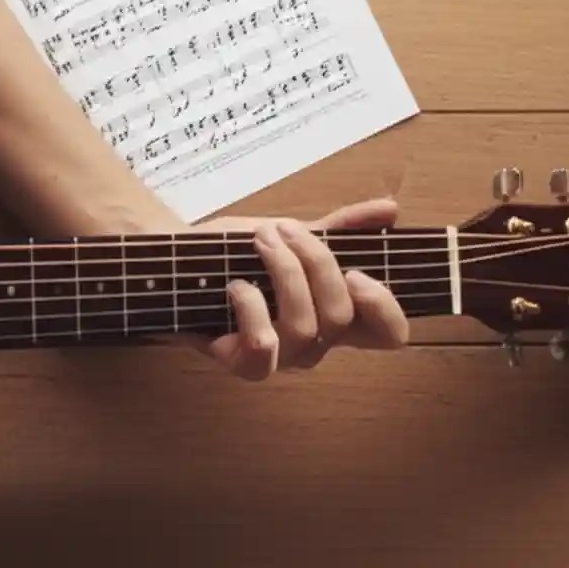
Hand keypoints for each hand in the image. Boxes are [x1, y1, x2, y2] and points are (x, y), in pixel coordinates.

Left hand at [183, 198, 408, 380]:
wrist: (179, 259)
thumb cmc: (238, 253)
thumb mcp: (294, 233)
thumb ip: (342, 226)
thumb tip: (389, 208)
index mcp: (335, 316)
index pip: (389, 336)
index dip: (385, 308)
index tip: (357, 270)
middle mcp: (312, 344)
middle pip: (342, 317)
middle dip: (316, 261)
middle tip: (285, 230)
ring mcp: (278, 357)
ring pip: (304, 326)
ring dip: (283, 272)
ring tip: (262, 242)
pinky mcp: (238, 361)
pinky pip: (262, 346)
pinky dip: (252, 307)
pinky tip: (236, 284)